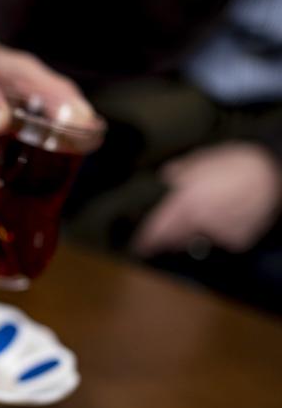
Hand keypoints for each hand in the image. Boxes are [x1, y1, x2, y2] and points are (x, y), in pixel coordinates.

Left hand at [133, 143, 281, 256]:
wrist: (270, 171)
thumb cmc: (233, 162)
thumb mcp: (198, 161)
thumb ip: (175, 173)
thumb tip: (162, 179)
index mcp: (184, 201)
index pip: (157, 231)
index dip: (145, 241)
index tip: (138, 247)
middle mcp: (199, 221)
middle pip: (174, 240)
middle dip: (167, 238)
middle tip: (167, 231)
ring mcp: (219, 232)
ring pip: (197, 241)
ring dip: (193, 234)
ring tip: (206, 213)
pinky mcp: (237, 239)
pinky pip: (221, 240)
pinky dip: (220, 232)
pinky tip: (228, 215)